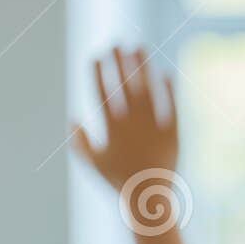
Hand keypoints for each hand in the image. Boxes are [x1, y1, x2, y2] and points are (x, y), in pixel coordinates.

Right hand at [73, 47, 179, 192]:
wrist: (148, 200)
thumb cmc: (118, 182)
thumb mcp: (93, 163)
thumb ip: (80, 141)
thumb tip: (72, 119)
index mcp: (111, 129)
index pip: (102, 92)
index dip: (99, 72)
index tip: (96, 54)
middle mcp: (132, 125)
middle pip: (125, 85)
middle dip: (119, 62)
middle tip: (117, 43)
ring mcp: (153, 128)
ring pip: (148, 90)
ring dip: (143, 67)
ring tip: (140, 47)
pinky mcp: (173, 134)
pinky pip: (172, 107)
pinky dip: (169, 90)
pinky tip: (166, 73)